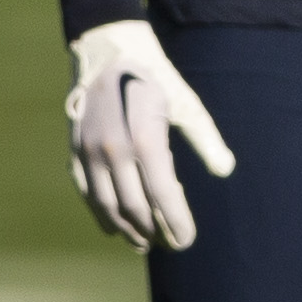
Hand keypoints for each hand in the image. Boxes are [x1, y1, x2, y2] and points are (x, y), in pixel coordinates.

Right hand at [64, 19, 235, 252]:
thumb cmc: (157, 82)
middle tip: (168, 244)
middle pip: (135, 207)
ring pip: (107, 206)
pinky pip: (87, 193)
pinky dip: (101, 213)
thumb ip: (207, 140)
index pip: (163, 196)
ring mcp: (90, 154)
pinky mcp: (75, 152)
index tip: (186, 242)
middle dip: (153, 231)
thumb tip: (226, 170)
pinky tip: (114, 225)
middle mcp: (115, 151)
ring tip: (143, 243)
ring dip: (126, 229)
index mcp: (146, 140)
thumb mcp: (187, 106)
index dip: (176, 223)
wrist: (110, 56)